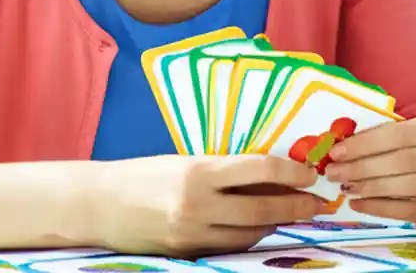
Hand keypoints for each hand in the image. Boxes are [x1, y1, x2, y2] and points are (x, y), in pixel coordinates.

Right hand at [82, 154, 324, 256]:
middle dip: (296, 206)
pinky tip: (261, 228)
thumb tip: (271, 175)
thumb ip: (224, 170)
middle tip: (318, 203)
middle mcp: (198, 204)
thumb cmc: (143, 174)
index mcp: (199, 171)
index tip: (310, 174)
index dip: (291, 173)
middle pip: (262, 209)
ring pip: (249, 234)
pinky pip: (229, 248)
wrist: (97, 203)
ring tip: (294, 214)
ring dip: (276, 225)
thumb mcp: (185, 161)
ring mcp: (191, 233)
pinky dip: (249, 238)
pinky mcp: (185, 253)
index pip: (259, 170)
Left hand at [322, 116, 415, 231]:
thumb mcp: (409, 140)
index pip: (399, 133)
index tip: (337, 152)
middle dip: (364, 167)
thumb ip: (381, 140)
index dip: (366, 143)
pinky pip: (412, 210)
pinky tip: (360, 205)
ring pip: (411, 185)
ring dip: (373, 187)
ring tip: (347, 189)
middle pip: (404, 160)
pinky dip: (382, 208)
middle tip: (335, 173)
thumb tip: (340, 147)